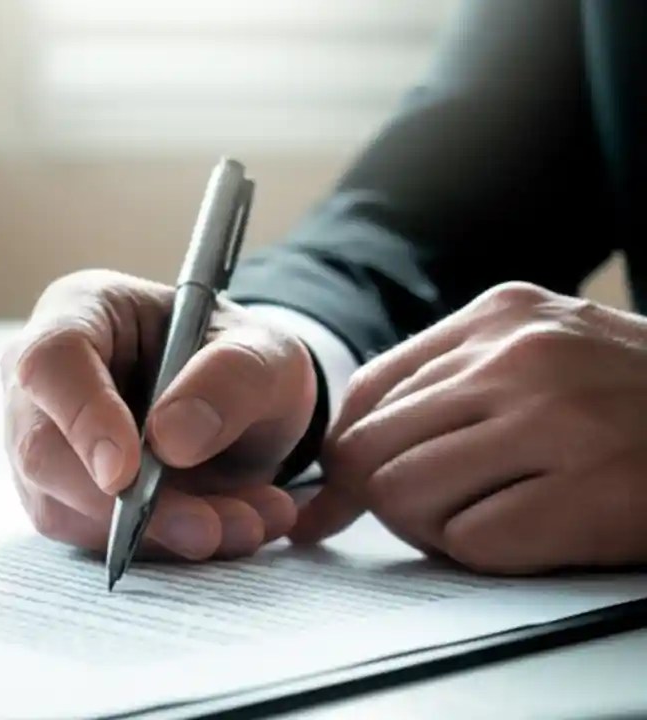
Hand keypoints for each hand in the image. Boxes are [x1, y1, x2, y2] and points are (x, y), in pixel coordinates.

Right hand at [0, 270, 316, 560]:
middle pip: (40, 450)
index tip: (128, 474)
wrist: (244, 410)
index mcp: (81, 310)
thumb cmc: (240, 363)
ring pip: (64, 509)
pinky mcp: (62, 499)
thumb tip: (170, 442)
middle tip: (209, 528)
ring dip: (156, 534)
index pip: (50, 362)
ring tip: (244, 524)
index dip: (81, 418)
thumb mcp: (268, 353)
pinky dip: (162, 547)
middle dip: (124, 504)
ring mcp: (44, 443)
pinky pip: (91, 540)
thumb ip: (232, 381)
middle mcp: (43, 381)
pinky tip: (223, 528)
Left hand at [292, 282, 646, 573]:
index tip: (344, 497)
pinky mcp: (593, 493)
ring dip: (430, 527)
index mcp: (502, 316)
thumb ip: (441, 394)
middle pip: (370, 451)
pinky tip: (529, 533)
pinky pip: (470, 542)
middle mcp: (522, 358)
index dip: (347, 456)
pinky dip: (481, 553)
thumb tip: (332, 485)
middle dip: (383, 499)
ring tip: (486, 518)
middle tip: (433, 513)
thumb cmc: (632, 403)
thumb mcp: (541, 357)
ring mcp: (560, 422)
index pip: (368, 392)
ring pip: (404, 496)